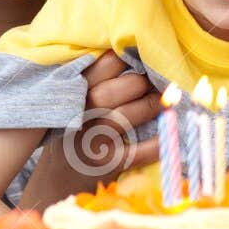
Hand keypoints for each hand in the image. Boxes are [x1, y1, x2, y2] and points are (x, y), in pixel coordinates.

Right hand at [18, 53, 159, 209]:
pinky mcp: (106, 164)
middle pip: (120, 88)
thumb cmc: (74, 126)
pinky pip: (138, 152)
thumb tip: (139, 52)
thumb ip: (96, 77)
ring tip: (169, 99)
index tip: (146, 56)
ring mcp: (92, 139)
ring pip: (127, 115)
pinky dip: (158, 142)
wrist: (58, 175)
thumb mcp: (74, 98)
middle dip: (144, 82)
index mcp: (73, 89)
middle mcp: (80, 112)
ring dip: (153, 105)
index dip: (132, 57)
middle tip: (159, 80)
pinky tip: (170, 132)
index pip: (108, 63)